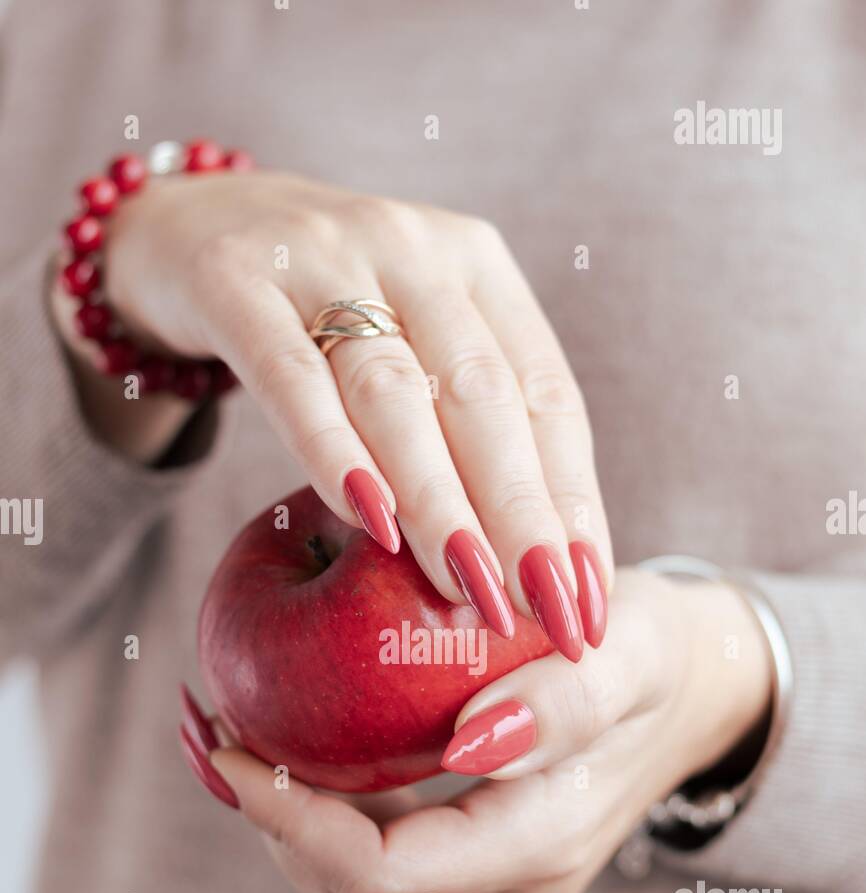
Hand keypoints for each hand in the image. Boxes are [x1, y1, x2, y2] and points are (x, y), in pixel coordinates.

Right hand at [55, 168, 610, 656]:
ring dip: (440, 501)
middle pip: (482, 397)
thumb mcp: (409, 341)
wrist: (188, 221)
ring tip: (474, 588)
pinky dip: (334, 452)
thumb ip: (461, 420)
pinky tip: (373, 523)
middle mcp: (413, 248)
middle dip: (523, 514)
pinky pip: (290, 378)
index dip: (574, 499)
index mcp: (477, 266)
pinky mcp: (236, 281)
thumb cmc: (321, 313)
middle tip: (549, 609)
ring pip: (395, 392)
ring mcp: (322, 256)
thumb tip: (532, 560)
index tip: (589, 593)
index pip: (546, 394)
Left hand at [184, 570, 771, 892]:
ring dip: (288, 827)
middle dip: (271, 827)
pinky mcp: (481, 861)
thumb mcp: (626, 652)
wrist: (696, 688)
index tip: (232, 744)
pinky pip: (380, 860)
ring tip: (238, 738)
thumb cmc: (657, 651)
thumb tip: (469, 741)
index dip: (288, 821)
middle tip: (215, 733)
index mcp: (537, 850)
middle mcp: (512, 888)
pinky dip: (323, 816)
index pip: (380, 876)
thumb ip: (566, 702)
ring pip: (356, 892)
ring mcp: (498, 885)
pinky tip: (294, 745)